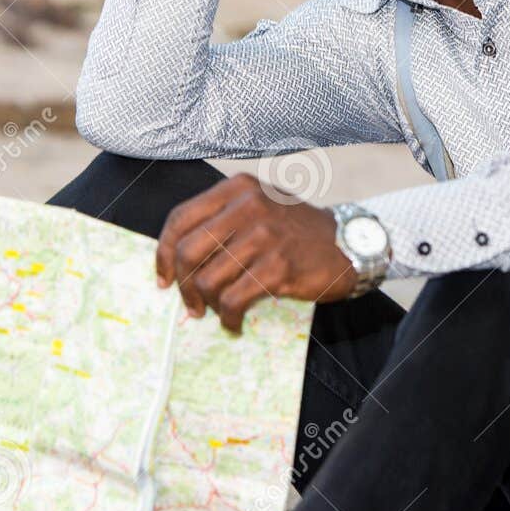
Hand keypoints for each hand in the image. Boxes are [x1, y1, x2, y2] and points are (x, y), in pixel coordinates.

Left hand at [154, 172, 356, 332]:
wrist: (346, 244)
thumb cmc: (295, 230)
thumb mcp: (259, 205)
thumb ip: (221, 219)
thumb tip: (176, 256)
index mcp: (238, 189)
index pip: (181, 218)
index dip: (163, 252)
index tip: (163, 278)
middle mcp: (248, 206)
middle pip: (187, 250)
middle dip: (182, 284)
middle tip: (191, 303)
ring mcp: (264, 236)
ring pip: (207, 279)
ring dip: (207, 304)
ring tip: (217, 312)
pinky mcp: (277, 266)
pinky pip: (233, 299)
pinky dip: (228, 317)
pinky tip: (235, 322)